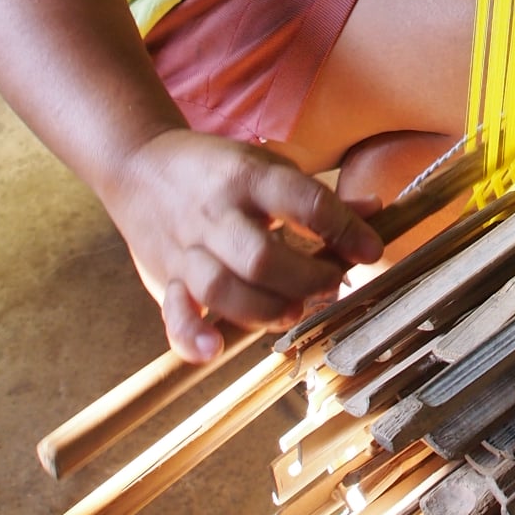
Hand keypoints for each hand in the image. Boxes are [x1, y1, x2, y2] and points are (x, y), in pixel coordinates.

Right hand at [103, 128, 382, 362]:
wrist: (140, 164)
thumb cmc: (217, 170)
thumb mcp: (266, 167)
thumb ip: (317, 197)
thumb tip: (375, 211)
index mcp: (249, 177)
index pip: (302, 201)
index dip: (343, 228)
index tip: (370, 249)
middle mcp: (216, 212)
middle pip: (261, 257)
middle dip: (305, 279)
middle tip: (331, 284)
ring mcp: (187, 247)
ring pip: (221, 288)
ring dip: (263, 309)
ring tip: (292, 311)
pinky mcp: (163, 277)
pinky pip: (173, 312)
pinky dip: (192, 336)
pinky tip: (214, 350)